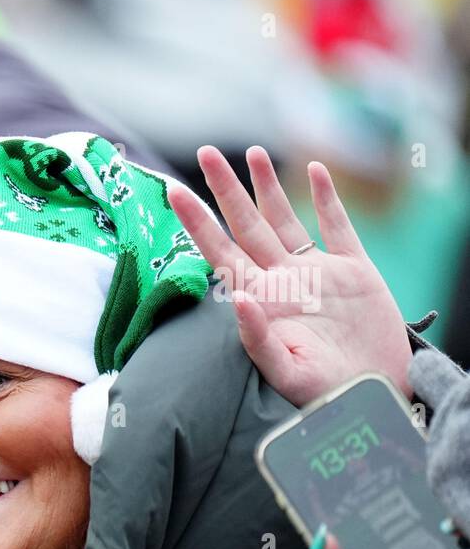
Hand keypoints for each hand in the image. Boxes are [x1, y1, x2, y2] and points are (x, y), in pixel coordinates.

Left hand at [168, 146, 412, 406]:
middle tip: (205, 153)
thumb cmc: (323, 394)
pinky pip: (337, 227)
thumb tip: (239, 300)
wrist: (375, 396)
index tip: (173, 192)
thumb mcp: (285, 372)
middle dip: (225, 189)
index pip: (218, 252)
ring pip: (284, 219)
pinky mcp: (353, 271)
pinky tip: (315, 171)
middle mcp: (281, 280)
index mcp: (259, 299)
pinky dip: (327, 199)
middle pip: (246, 225)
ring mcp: (316, 273)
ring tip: (251, 152)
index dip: (197, 222)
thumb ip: (257, 339)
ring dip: (268, 186)